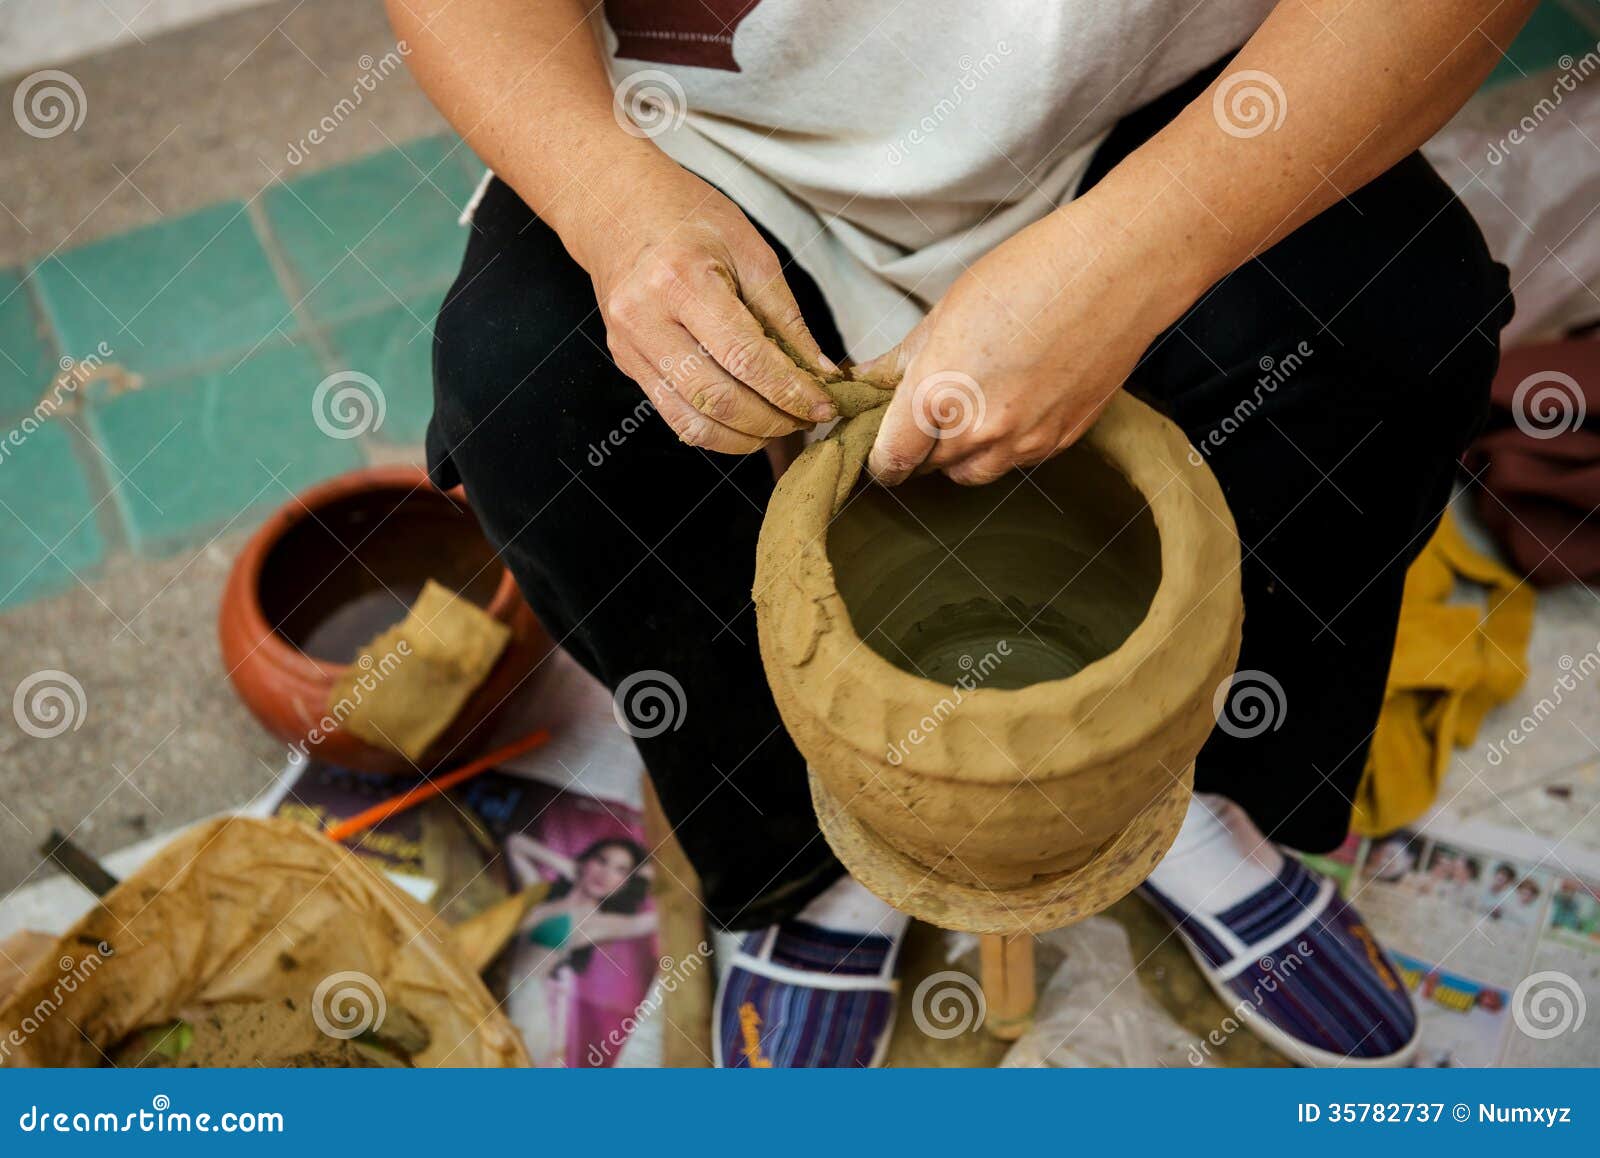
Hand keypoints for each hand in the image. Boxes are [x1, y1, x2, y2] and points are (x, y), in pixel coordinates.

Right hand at [580, 157, 838, 453]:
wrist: (618, 209)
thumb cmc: (690, 219)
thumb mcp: (751, 253)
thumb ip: (786, 318)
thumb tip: (822, 374)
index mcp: (679, 279)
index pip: (744, 357)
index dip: (790, 390)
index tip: (823, 406)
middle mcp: (645, 318)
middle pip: (718, 398)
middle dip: (772, 420)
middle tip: (806, 420)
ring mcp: (629, 346)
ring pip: (693, 420)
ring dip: (746, 437)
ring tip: (781, 427)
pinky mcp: (626, 363)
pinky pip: (674, 416)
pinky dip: (717, 433)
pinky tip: (747, 426)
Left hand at [860, 207, 1188, 485]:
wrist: (1119, 272)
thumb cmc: (1031, 273)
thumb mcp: (948, 309)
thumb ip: (904, 358)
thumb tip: (866, 377)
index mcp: (938, 394)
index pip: (892, 459)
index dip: (881, 456)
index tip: (882, 445)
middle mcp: (980, 429)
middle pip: (930, 467)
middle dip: (922, 445)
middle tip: (929, 406)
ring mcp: (1025, 440)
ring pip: (974, 471)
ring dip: (963, 451)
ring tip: (975, 401)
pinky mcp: (1061, 441)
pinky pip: (1017, 458)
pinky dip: (1006, 441)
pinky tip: (1016, 396)